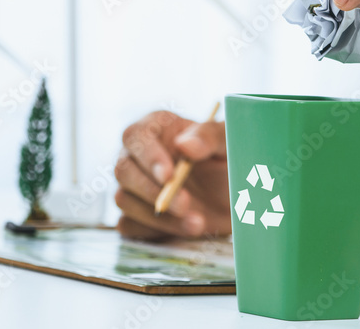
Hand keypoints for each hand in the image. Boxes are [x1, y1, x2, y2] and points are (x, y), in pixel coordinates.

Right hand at [114, 110, 231, 239]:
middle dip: (153, 191)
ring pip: (124, 200)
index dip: (148, 156)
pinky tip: (184, 229)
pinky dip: (155, 232)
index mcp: (156, 128)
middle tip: (185, 205)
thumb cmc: (228, 159)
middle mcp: (139, 156)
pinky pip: (128, 225)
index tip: (169, 176)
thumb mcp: (227, 142)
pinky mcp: (135, 214)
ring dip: (159, 217)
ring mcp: (134, 186)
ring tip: (197, 223)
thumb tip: (184, 145)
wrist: (236, 196)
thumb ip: (209, 136)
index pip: (135, 136)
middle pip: (123, 170)